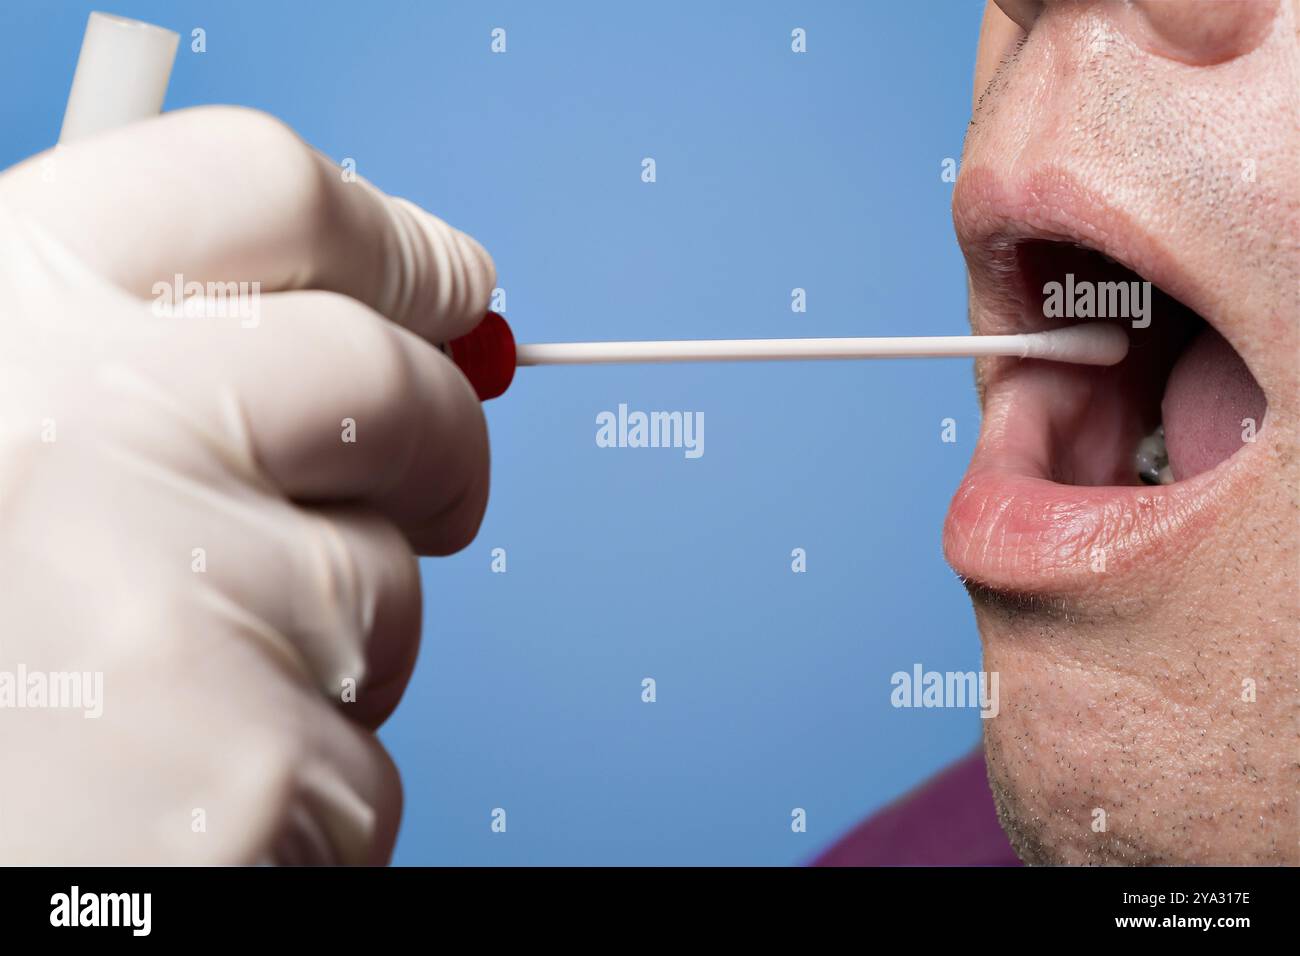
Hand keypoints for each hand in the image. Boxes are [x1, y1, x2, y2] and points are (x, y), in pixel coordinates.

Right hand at [0, 106, 494, 862]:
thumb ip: (134, 362)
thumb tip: (363, 320)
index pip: (256, 190)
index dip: (387, 241)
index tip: (452, 287)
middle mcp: (69, 427)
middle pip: (380, 377)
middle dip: (441, 442)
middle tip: (439, 490)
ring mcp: (161, 596)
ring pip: (383, 580)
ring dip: (339, 644)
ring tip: (186, 708)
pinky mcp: (246, 768)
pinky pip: (360, 748)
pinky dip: (306, 779)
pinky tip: (183, 805)